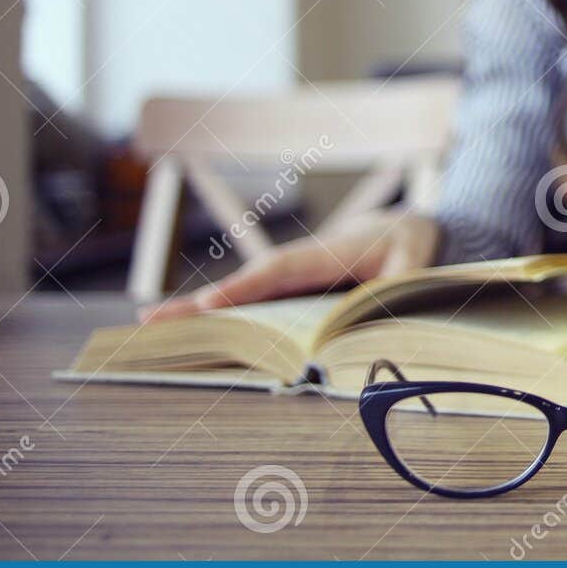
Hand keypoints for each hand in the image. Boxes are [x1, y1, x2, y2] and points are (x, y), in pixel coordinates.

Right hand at [138, 209, 442, 322]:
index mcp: (327, 253)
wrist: (408, 229)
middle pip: (246, 286)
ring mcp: (293, 281)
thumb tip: (381, 318)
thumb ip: (402, 286)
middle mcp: (300, 266)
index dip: (243, 288)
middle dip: (201, 304)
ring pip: (245, 299)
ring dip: (202, 314)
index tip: (208, 307)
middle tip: (151, 321)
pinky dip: (227, 320)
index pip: (278, 271)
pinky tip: (196, 338)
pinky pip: (258, 307)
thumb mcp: (416, 262)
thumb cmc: (409, 244)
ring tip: (153, 331)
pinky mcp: (294, 294)